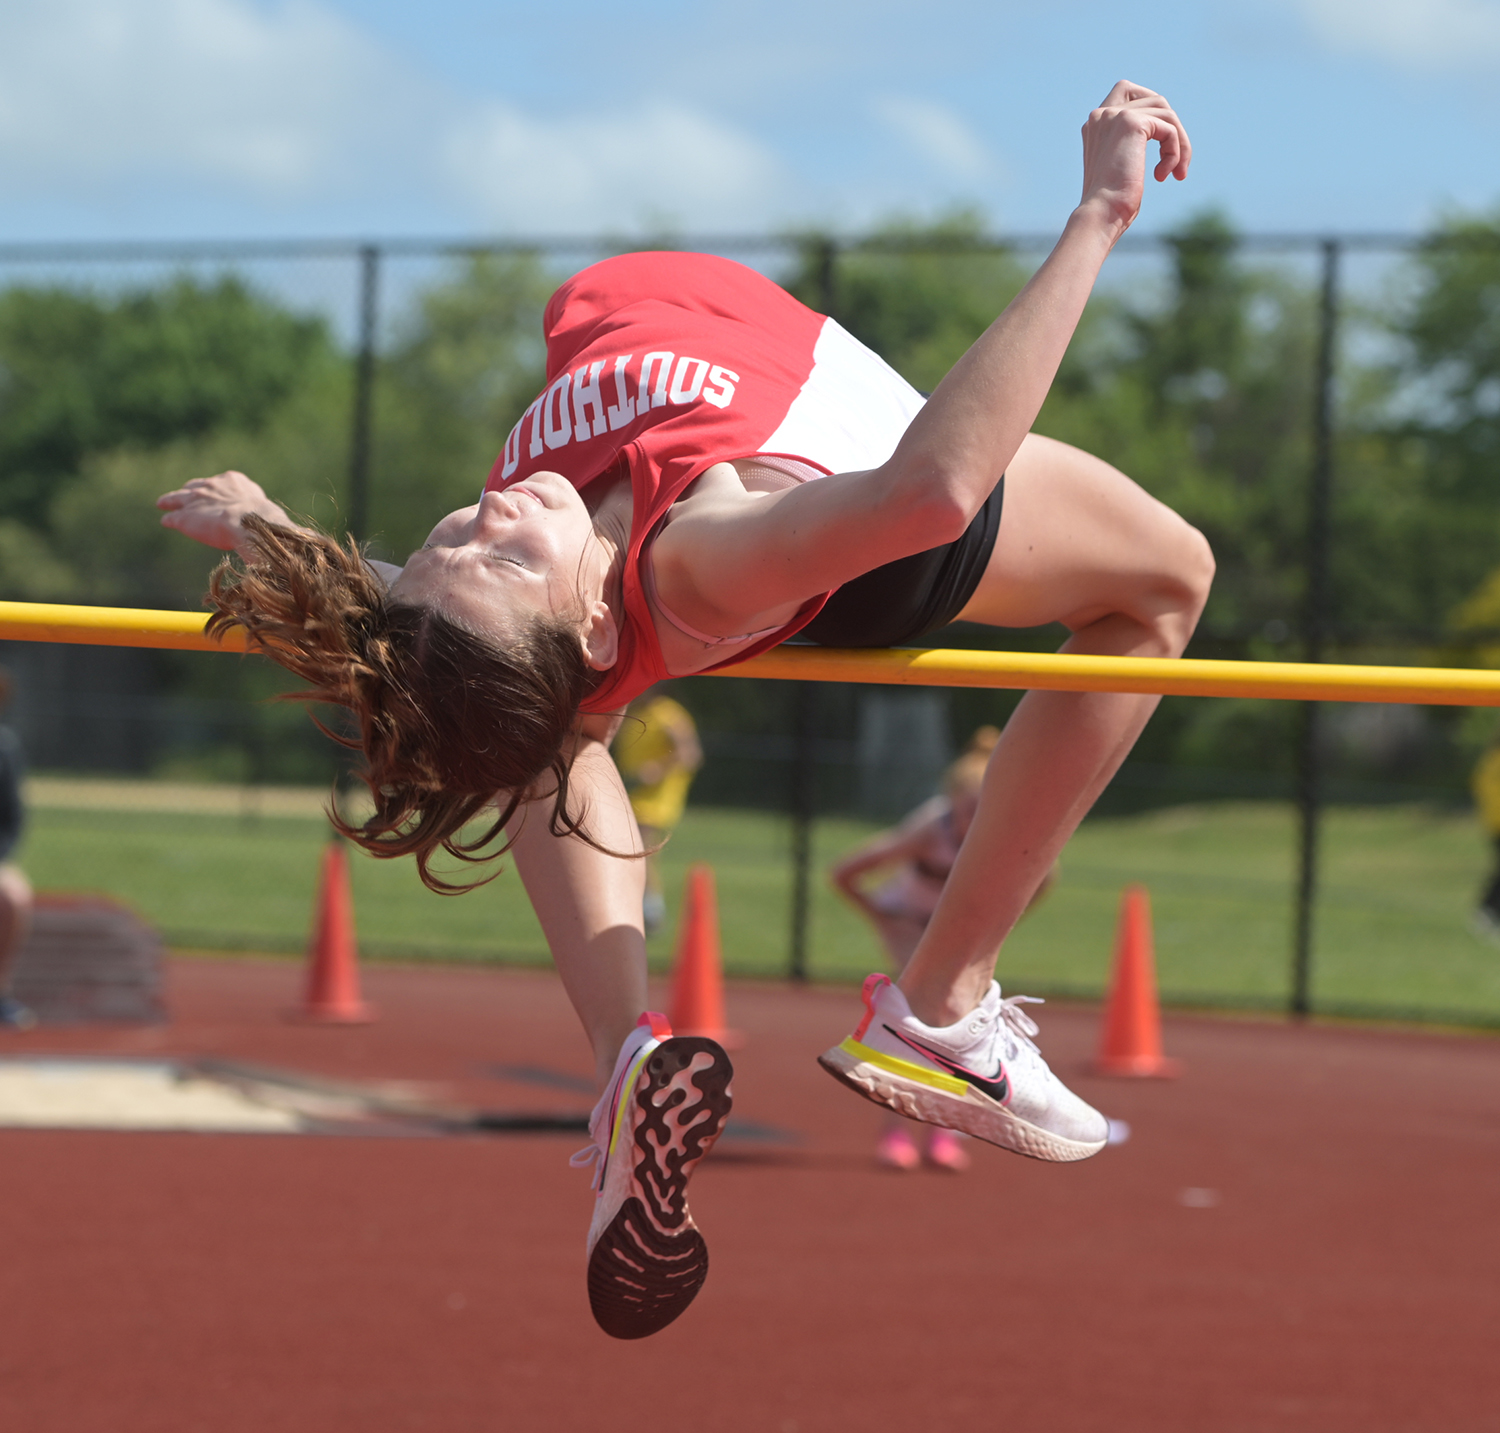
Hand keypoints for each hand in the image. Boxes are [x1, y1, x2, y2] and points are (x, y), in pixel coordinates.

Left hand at [156, 471, 292, 552]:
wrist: (250, 524)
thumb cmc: (266, 520)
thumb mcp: (268, 510)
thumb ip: (265, 513)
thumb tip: (295, 530)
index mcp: (232, 481)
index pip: (219, 483)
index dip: (216, 489)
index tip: (214, 493)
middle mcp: (210, 486)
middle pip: (195, 486)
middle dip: (190, 491)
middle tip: (185, 495)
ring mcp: (195, 500)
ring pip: (176, 498)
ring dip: (169, 501)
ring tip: (163, 503)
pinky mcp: (184, 518)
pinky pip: (172, 517)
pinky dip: (169, 519)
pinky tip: (166, 521)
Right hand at [1077, 81, 1190, 237]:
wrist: (1100, 214)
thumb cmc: (1111, 204)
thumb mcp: (1120, 165)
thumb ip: (1132, 142)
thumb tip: (1166, 131)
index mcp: (1095, 124)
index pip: (1128, 91)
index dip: (1152, 110)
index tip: (1161, 141)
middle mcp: (1101, 114)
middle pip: (1154, 100)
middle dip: (1173, 128)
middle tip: (1178, 162)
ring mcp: (1114, 115)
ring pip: (1166, 113)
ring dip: (1179, 143)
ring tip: (1174, 173)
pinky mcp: (1131, 122)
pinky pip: (1168, 128)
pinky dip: (1175, 151)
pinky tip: (1163, 175)